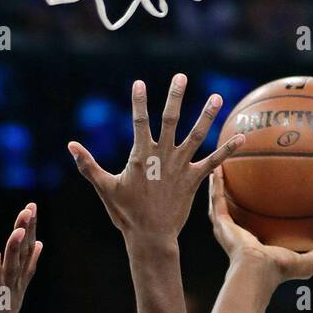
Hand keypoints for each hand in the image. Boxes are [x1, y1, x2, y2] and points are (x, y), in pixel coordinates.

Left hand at [0, 204, 41, 312]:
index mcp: (17, 286)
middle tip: (31, 207)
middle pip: (23, 255)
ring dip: (16, 247)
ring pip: (13, 267)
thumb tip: (33, 256)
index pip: (26, 254)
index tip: (31, 209)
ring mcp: (6, 297)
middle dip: (27, 231)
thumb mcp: (7, 298)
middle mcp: (15, 289)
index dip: (30, 231)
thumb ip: (18, 278)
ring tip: (20, 227)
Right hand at [68, 75, 244, 241]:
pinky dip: (228, 150)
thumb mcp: (105, 187)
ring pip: (196, 135)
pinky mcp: (194, 180)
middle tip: (181, 77)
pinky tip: (242, 137)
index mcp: (141, 155)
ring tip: (217, 97)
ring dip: (207, 115)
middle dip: (175, 97)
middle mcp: (163, 156)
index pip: (138, 121)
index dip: (138, 101)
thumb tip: (70, 145)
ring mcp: (180, 167)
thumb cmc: (126, 214)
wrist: (151, 236)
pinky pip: (214, 162)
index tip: (139, 82)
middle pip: (170, 119)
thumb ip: (88, 165)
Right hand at [209, 172, 312, 282]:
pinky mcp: (221, 223)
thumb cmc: (280, 270)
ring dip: (219, 185)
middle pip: (234, 209)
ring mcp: (227, 228)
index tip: (264, 194)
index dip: (257, 209)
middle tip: (236, 174)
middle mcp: (238, 234)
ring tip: (220, 165)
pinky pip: (217, 199)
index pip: (255, 222)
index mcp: (255, 243)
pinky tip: (218, 168)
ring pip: (220, 201)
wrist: (258, 270)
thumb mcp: (308, 260)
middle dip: (234, 193)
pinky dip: (216, 184)